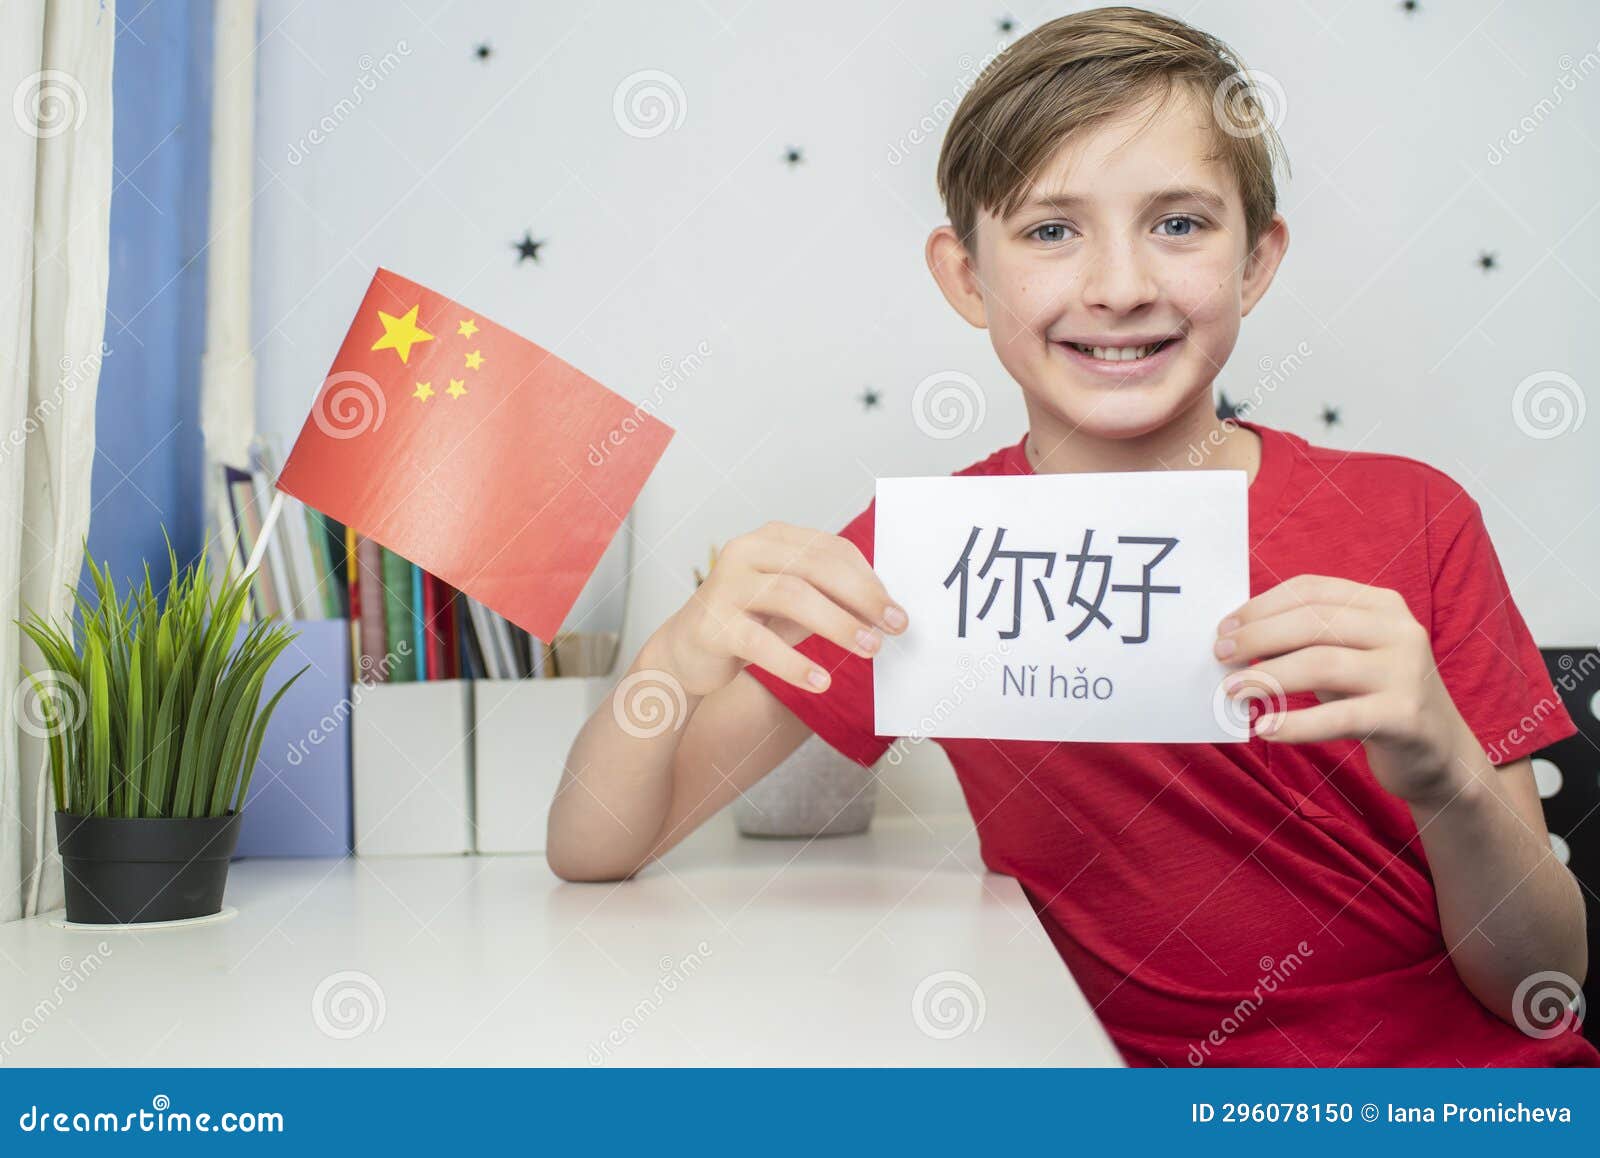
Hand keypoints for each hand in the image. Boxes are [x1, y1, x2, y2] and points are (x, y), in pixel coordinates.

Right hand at [652, 520, 907, 697]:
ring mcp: (726, 585)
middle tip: (894, 627)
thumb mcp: (794, 604)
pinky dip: (794, 663)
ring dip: (837, 623)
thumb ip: (832, 597)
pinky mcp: (713, 624)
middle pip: (815, 566)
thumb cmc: (750, 623)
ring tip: (869, 649)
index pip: (831, 549)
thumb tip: (886, 610)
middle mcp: (746, 551)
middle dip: (861, 597)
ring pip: (791, 595)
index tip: (895, 611)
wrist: (685, 654)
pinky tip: (820, 682)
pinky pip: (760, 643)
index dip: (868, 579)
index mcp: (772, 538)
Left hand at [1214, 573, 1469, 805]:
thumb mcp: (1345, 657)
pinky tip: (1265, 729)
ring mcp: (1407, 673)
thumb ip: (1305, 640)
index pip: (1311, 591)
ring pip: (1322, 663)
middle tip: (1220, 656)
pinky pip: (1338, 717)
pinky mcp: (1405, 717)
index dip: (1262, 606)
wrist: (1439, 756)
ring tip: (1234, 691)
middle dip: (1258, 638)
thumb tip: (1235, 639)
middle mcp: (1400, 631)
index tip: (1225, 627)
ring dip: (1268, 677)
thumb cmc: (1375, 698)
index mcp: (1383, 605)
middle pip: (1313, 622)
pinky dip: (1295, 724)